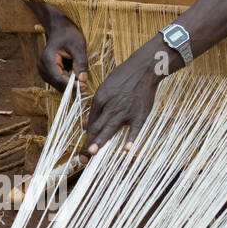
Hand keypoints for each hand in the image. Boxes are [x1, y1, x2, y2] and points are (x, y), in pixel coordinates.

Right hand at [38, 13, 88, 90]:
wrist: (59, 29)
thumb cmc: (68, 35)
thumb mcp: (78, 47)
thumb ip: (80, 63)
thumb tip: (83, 79)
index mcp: (48, 59)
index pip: (59, 78)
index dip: (71, 85)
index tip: (84, 86)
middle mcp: (42, 67)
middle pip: (58, 84)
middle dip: (72, 85)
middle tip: (85, 83)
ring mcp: (43, 71)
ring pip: (58, 84)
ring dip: (70, 83)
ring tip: (78, 73)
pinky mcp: (47, 73)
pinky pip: (58, 81)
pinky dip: (67, 80)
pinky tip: (73, 72)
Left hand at [79, 38, 165, 162]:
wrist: (143, 69)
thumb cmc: (122, 78)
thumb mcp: (104, 89)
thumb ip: (95, 108)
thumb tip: (85, 124)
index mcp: (100, 100)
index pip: (91, 123)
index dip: (86, 138)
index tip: (83, 150)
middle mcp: (110, 107)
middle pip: (97, 128)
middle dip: (89, 144)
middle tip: (83, 158)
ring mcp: (125, 111)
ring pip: (110, 128)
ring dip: (100, 141)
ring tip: (92, 152)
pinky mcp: (140, 114)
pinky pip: (135, 128)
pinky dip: (131, 138)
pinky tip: (126, 149)